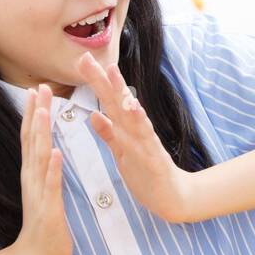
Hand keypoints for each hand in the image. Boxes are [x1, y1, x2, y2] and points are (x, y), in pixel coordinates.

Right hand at [11, 84, 73, 254]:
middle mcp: (32, 178)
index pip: (31, 137)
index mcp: (33, 173)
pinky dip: (52, 168)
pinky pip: (51, 185)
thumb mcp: (46, 190)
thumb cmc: (46, 224)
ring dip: (40, 134)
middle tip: (38, 87)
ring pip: (38, 157)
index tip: (36, 88)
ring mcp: (38, 192)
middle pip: (32, 140)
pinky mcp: (48, 207)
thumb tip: (48, 149)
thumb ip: (46, 170)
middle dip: (36, 113)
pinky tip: (55, 152)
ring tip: (43, 111)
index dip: (33, 113)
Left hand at [78, 53, 193, 222]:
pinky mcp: (153, 155)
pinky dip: (138, 121)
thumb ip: (109, 134)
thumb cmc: (146, 175)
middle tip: (85, 57)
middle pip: (116, 100)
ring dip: (121, 92)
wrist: (173, 197)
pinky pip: (144, 137)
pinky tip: (133, 106)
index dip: (94, 82)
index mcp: (126, 130)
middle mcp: (136, 130)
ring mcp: (146, 141)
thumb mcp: (121, 153)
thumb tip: (93, 115)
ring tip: (110, 71)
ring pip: (130, 113)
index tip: (81, 61)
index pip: (108, 101)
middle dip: (101, 79)